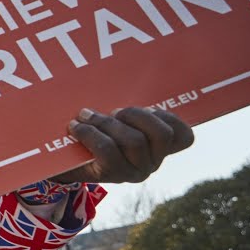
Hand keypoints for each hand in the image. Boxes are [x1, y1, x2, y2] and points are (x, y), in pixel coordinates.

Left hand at [50, 107, 192, 184]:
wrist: (65, 163)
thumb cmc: (94, 134)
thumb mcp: (115, 121)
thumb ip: (126, 110)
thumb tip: (122, 74)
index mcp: (159, 149)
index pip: (184, 137)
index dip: (172, 118)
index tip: (149, 107)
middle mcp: (152, 163)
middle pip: (161, 134)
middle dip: (136, 115)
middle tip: (114, 111)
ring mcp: (133, 171)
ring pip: (134, 141)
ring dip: (106, 122)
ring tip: (86, 115)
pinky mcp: (112, 175)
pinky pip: (108, 150)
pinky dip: (90, 134)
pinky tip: (76, 127)